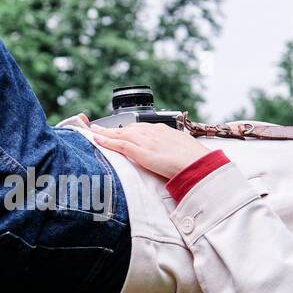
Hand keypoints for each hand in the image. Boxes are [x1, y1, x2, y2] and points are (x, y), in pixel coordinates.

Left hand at [89, 122, 212, 179]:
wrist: (200, 164)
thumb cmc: (196, 159)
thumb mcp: (183, 147)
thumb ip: (173, 147)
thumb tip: (170, 153)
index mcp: (163, 130)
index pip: (140, 128)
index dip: (127, 129)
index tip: (118, 130)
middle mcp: (153, 132)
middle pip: (127, 128)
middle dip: (111, 128)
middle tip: (97, 127)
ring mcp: (147, 142)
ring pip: (120, 134)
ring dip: (104, 133)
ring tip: (92, 132)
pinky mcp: (143, 152)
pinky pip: (121, 145)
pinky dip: (107, 141)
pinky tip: (97, 139)